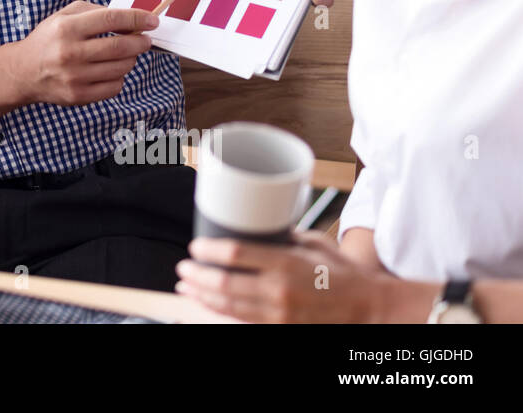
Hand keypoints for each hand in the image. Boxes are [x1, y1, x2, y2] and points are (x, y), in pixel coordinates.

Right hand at [9, 1, 155, 106]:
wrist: (23, 72)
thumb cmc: (48, 40)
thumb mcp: (63, 16)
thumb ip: (94, 11)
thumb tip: (128, 18)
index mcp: (66, 28)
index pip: (111, 20)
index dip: (137, 20)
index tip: (152, 21)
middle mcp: (70, 52)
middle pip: (120, 47)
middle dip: (140, 42)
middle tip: (145, 40)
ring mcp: (75, 77)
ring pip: (121, 68)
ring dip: (130, 59)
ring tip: (124, 55)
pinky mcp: (79, 96)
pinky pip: (114, 87)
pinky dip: (119, 77)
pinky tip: (110, 71)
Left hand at [175, 230, 406, 322]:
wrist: (368, 307)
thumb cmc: (341, 272)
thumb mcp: (314, 242)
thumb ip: (283, 235)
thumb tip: (256, 224)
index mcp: (286, 263)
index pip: (236, 253)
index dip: (209, 250)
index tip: (196, 246)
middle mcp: (279, 289)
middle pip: (225, 282)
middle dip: (198, 275)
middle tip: (184, 267)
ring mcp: (278, 312)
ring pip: (228, 305)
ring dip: (202, 295)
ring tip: (186, 286)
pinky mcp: (280, 327)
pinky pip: (242, 319)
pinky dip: (220, 311)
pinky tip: (208, 303)